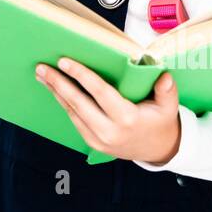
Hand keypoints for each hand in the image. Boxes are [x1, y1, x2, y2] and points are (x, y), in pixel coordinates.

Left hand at [36, 58, 181, 164]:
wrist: (157, 150)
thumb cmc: (160, 122)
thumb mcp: (169, 106)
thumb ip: (167, 90)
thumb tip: (164, 76)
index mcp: (127, 118)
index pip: (99, 92)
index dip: (81, 75)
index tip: (64, 61)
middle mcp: (110, 131)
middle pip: (78, 103)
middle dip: (58, 83)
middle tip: (42, 67)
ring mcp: (99, 139)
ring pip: (72, 112)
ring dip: (56, 92)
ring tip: (43, 75)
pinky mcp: (93, 143)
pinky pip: (74, 120)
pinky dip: (64, 104)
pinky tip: (55, 90)